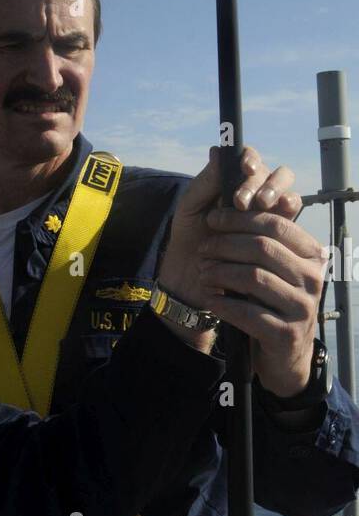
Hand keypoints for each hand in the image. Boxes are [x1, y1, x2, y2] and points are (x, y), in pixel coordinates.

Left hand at [159, 146, 279, 311]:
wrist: (192, 276)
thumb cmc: (189, 239)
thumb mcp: (191, 208)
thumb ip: (206, 182)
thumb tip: (218, 150)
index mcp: (237, 182)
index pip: (252, 161)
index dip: (252, 160)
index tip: (244, 167)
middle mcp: (258, 195)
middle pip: (278, 176)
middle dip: (265, 183)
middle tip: (244, 200)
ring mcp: (270, 216)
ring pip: (288, 196)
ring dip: (276, 196)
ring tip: (258, 207)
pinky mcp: (280, 239)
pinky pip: (290, 224)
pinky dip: (285, 217)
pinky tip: (274, 219)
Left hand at [197, 174, 326, 398]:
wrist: (279, 357)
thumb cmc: (266, 301)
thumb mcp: (265, 264)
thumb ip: (252, 223)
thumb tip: (220, 157)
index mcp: (309, 253)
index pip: (276, 222)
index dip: (240, 216)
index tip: (212, 216)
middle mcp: (313, 276)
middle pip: (263, 247)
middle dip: (226, 243)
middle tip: (202, 247)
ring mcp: (303, 307)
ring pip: (253, 278)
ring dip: (219, 272)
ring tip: (202, 271)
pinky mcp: (286, 334)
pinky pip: (247, 312)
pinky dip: (222, 303)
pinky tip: (209, 298)